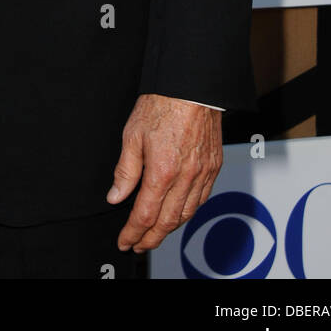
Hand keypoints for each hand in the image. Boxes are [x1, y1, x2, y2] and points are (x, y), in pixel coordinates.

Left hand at [106, 93, 221, 252]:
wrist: (191, 86)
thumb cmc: (163, 104)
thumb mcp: (132, 135)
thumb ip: (125, 171)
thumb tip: (116, 195)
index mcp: (162, 171)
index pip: (145, 214)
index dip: (133, 232)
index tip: (125, 240)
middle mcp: (186, 177)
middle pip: (168, 222)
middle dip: (151, 238)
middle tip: (139, 244)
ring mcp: (203, 173)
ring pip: (187, 214)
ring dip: (170, 228)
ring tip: (155, 232)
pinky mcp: (214, 167)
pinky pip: (202, 199)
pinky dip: (189, 212)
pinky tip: (179, 212)